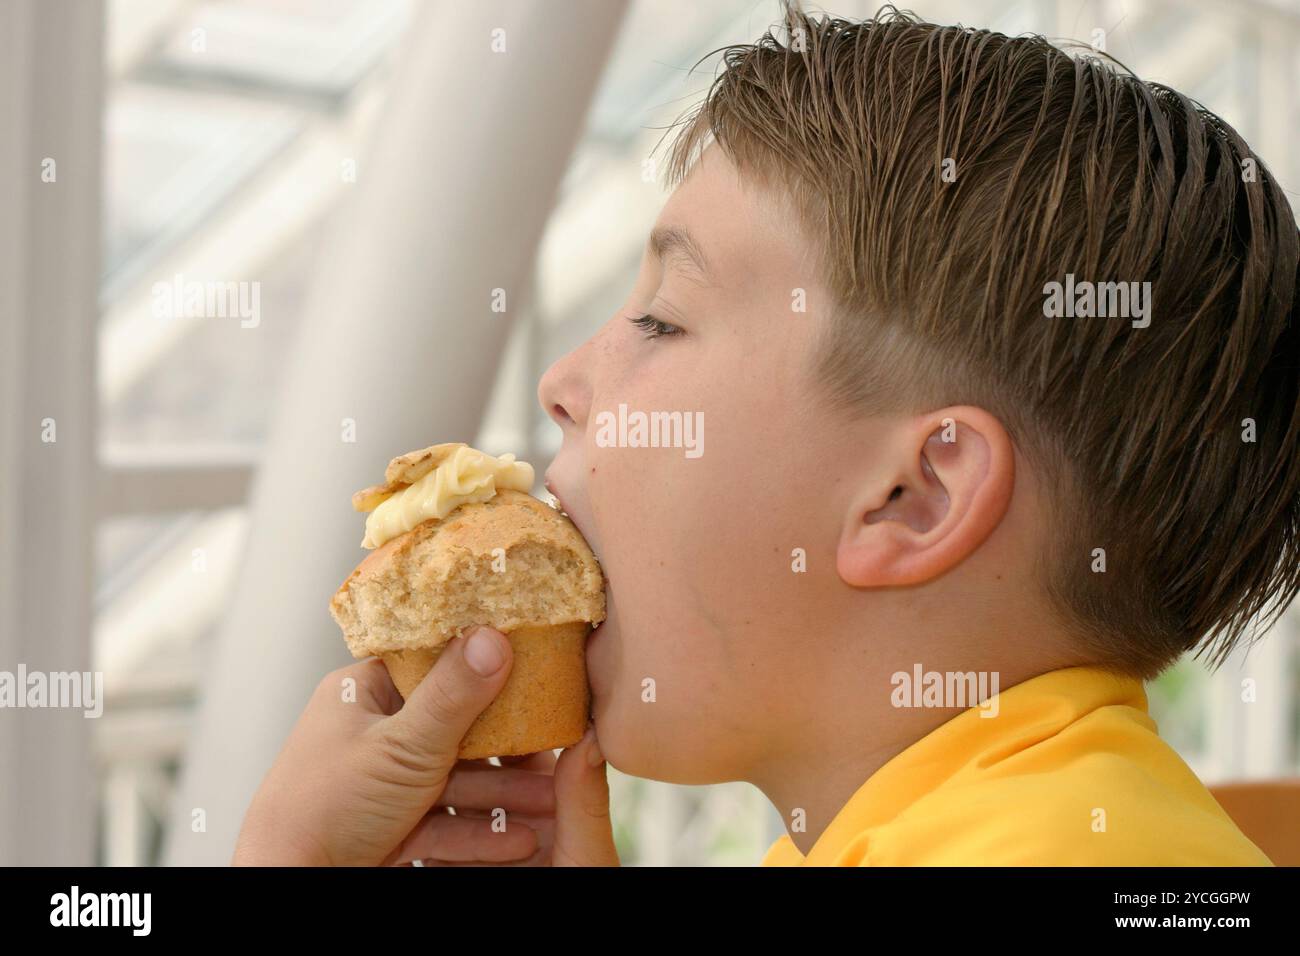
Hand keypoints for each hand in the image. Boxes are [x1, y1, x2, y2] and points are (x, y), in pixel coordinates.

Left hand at [232, 626, 617, 865]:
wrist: (288, 884)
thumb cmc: (323, 808)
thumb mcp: (403, 745)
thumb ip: (454, 694)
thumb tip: (492, 636)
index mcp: (362, 694)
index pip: (432, 664)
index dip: (482, 666)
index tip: (530, 665)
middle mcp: (370, 732)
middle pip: (454, 729)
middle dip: (508, 749)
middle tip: (552, 750)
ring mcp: (380, 782)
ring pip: (455, 782)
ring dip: (503, 797)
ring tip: (549, 805)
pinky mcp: (388, 827)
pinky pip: (444, 823)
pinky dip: (479, 833)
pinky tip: (518, 841)